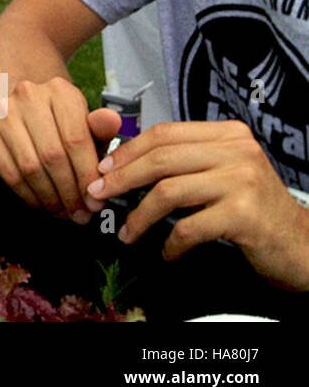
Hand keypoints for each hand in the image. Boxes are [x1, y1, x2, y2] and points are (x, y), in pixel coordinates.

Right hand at [0, 77, 120, 222]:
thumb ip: (101, 129)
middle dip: (69, 192)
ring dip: (49, 198)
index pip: (76, 140)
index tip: (96, 203)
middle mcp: (27, 96)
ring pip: (30, 167)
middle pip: (52, 156)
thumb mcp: (86, 126)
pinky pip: (9, 173)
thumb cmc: (61, 125)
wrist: (23, 113)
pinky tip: (41, 203)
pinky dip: (28, 195)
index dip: (87, 177)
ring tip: (63, 212)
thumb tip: (113, 121)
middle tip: (80, 215)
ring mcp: (2, 113)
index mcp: (59, 91)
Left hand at [91, 120, 308, 289]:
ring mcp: (242, 181)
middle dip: (121, 179)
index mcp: (227, 134)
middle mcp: (237, 151)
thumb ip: (185, 161)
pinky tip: (166, 253)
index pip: (164, 133)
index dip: (128, 151)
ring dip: (139, 216)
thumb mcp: (222, 173)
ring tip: (127, 233)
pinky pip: (189, 227)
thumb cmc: (253, 210)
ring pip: (168, 192)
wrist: (301, 245)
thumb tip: (123, 163)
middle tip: (98, 195)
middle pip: (160, 159)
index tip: (102, 168)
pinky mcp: (244, 215)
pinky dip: (171, 243)